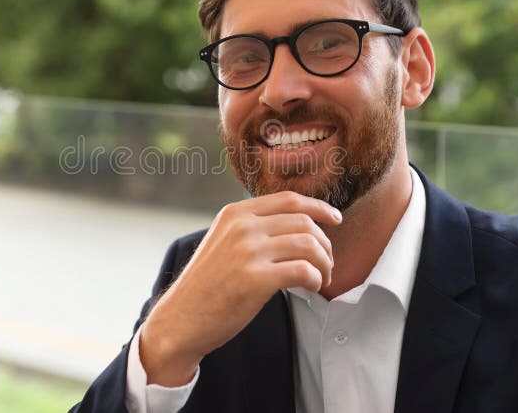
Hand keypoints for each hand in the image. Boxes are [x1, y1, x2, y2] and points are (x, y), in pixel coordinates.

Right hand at [139, 191, 341, 385]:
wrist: (181, 319)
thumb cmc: (207, 285)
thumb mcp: (223, 242)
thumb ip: (252, 228)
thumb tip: (298, 223)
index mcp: (234, 213)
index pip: (289, 199)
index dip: (319, 207)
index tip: (335, 219)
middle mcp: (241, 227)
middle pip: (304, 222)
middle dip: (325, 243)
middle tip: (327, 262)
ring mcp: (247, 251)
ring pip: (308, 245)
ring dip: (324, 263)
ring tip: (321, 278)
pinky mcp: (255, 279)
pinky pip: (303, 270)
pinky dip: (315, 279)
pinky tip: (311, 288)